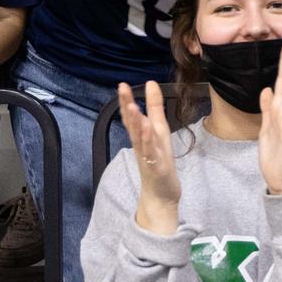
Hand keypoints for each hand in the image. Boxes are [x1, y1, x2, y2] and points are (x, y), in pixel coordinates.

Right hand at [117, 81, 181, 230]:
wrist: (160, 196)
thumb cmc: (159, 162)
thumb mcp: (159, 132)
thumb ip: (155, 109)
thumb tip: (151, 85)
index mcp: (142, 137)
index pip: (132, 117)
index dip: (126, 101)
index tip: (122, 85)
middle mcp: (141, 145)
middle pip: (132, 124)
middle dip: (127, 106)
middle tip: (122, 88)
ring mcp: (147, 157)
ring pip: (140, 137)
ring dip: (136, 122)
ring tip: (133, 106)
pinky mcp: (156, 167)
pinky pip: (151, 153)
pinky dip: (148, 142)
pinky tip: (148, 130)